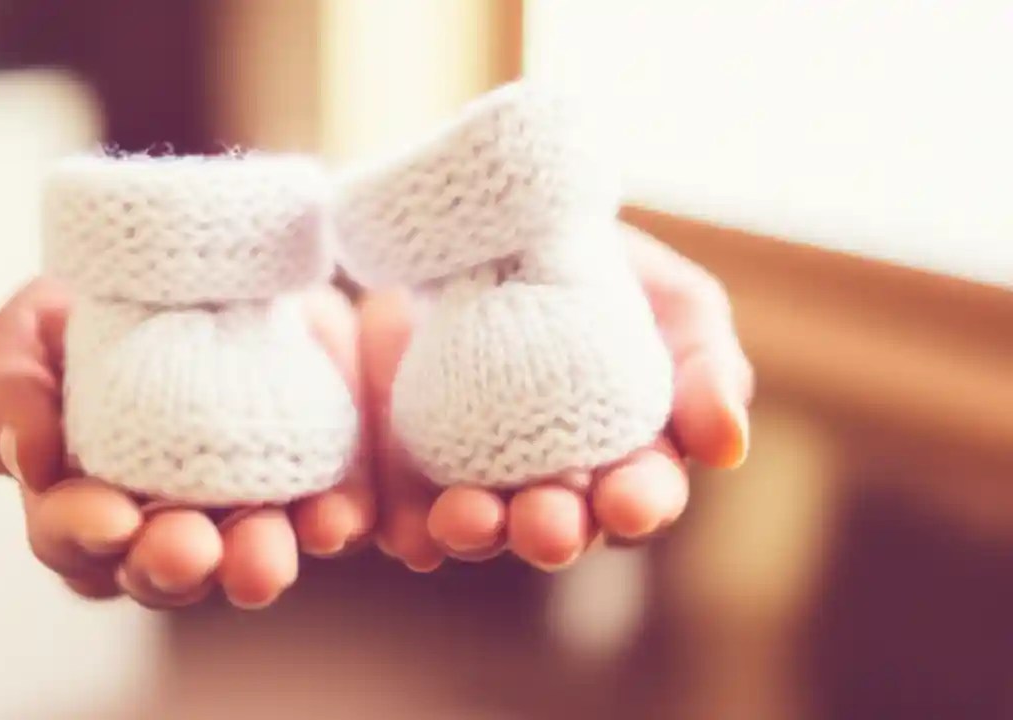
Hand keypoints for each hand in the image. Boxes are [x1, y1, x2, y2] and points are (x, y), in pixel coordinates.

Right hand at [0, 279, 372, 607]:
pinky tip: (333, 519)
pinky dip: (332, 522)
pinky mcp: (319, 485)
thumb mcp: (35, 324)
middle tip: (188, 546)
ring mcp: (244, 511)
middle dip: (170, 565)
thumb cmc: (112, 303)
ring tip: (262, 555)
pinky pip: (329, 519)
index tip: (111, 518)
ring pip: (244, 562)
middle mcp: (164, 520)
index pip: (72, 537)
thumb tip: (24, 455)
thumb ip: (5, 385)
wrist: (219, 255)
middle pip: (158, 571)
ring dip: (252, 563)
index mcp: (84, 495)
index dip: (83, 533)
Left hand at [361, 222, 753, 571]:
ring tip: (466, 518)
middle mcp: (554, 483)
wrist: (493, 221)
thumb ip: (709, 369)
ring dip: (476, 531)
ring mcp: (478, 477)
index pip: (641, 498)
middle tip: (546, 524)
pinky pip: (404, 504)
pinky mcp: (407, 462)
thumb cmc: (604, 269)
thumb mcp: (672, 300)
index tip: (628, 499)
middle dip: (554, 532)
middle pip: (559, 527)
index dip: (639, 505)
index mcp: (628, 459)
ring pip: (479, 526)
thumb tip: (728, 446)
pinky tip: (406, 527)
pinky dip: (406, 520)